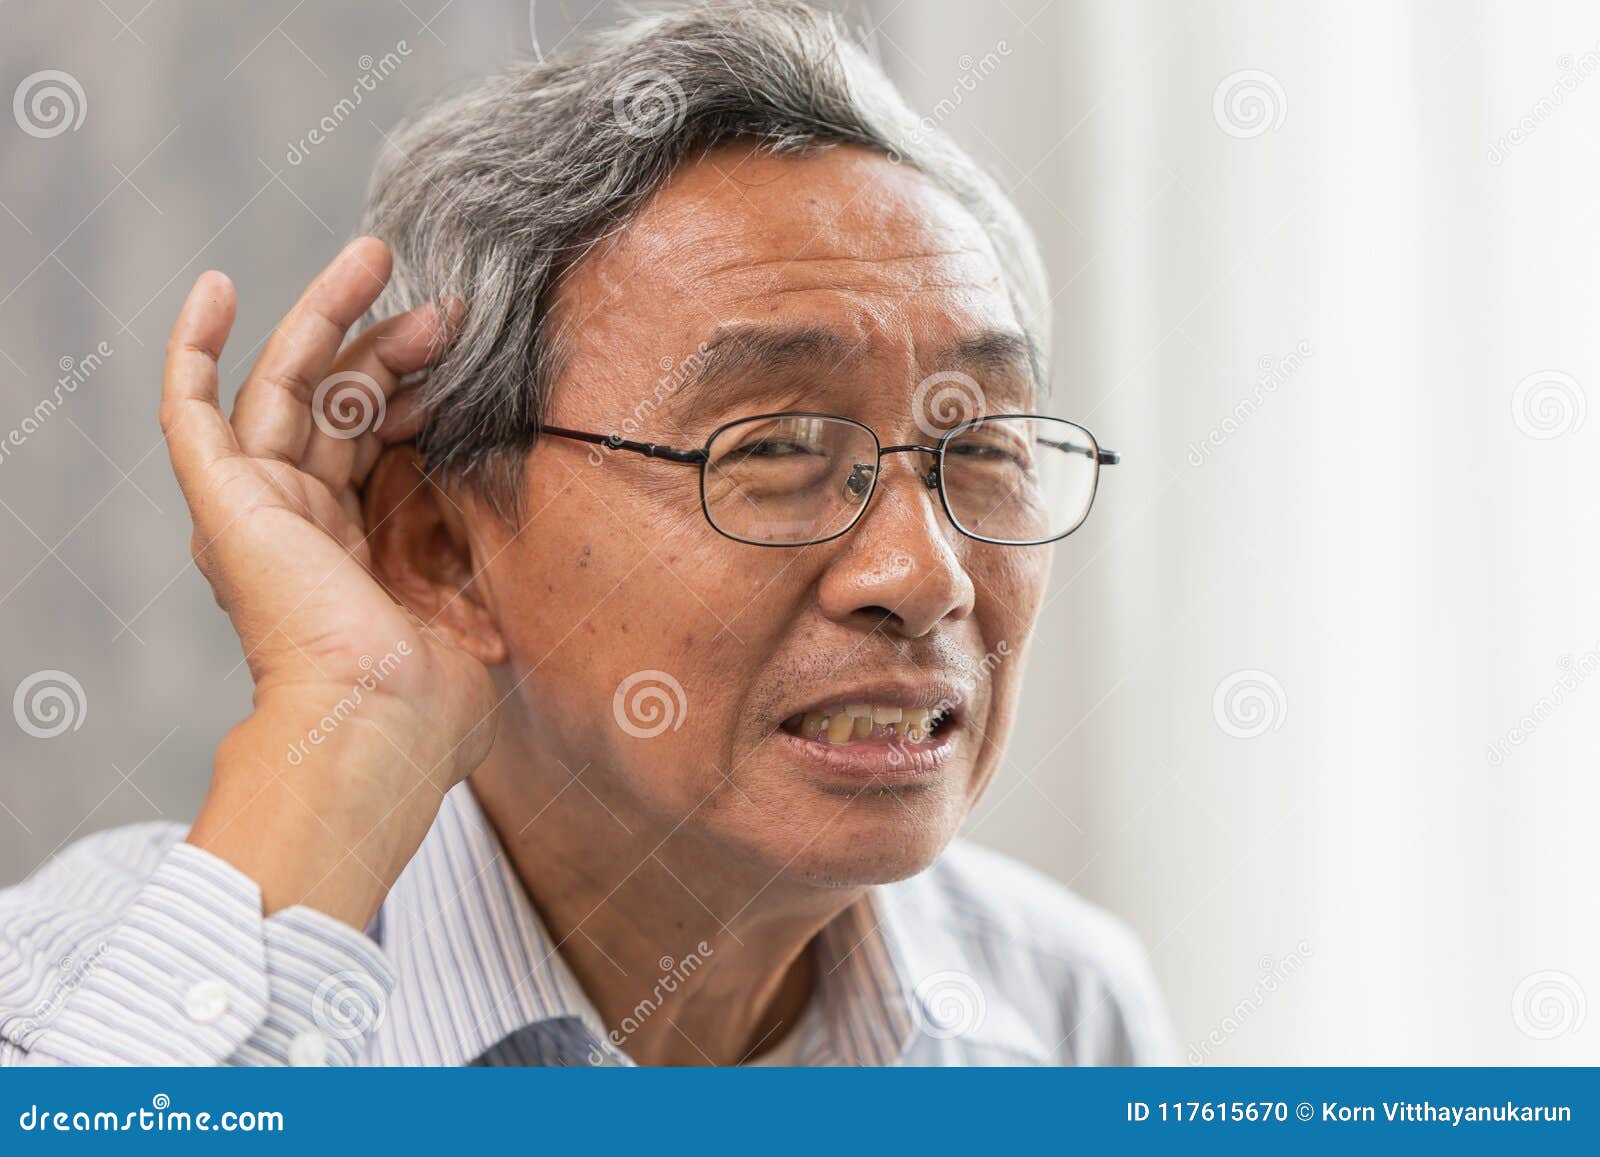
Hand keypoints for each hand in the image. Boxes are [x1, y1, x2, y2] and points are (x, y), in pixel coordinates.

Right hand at [162, 238, 496, 927]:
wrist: (382, 727)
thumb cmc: (435, 704)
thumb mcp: (476, 616)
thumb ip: (483, 569)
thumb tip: (532, 548)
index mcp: (349, 554)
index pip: (372, 446)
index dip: (412, 392)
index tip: (464, 353)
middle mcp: (297, 527)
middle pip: (335, 406)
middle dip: (387, 345)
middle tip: (441, 304)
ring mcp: (258, 512)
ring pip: (284, 389)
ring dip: (328, 320)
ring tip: (378, 257)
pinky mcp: (227, 503)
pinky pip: (192, 412)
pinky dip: (195, 348)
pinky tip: (217, 287)